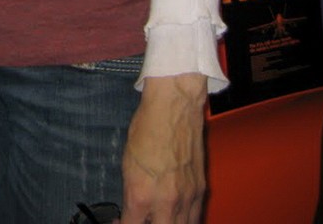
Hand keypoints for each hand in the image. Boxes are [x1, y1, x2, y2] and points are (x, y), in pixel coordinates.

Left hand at [120, 73, 206, 223]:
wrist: (174, 109)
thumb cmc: (147, 129)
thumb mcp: (127, 163)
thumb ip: (131, 193)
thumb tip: (132, 208)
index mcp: (141, 195)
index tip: (122, 222)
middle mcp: (166, 202)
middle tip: (141, 220)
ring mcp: (187, 198)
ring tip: (158, 218)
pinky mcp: (200, 190)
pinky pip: (194, 216)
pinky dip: (185, 219)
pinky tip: (176, 216)